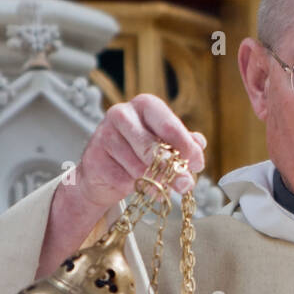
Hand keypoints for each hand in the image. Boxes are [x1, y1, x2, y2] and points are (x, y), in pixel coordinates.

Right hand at [36, 94, 204, 278]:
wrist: (102, 170)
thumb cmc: (139, 151)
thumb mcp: (165, 142)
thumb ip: (184, 142)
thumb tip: (199, 144)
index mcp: (145, 105)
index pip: (169, 126)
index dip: (186, 148)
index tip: (197, 164)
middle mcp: (122, 114)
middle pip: (153, 148)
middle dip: (174, 170)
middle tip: (186, 184)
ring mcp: (105, 135)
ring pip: (140, 168)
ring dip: (156, 183)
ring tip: (161, 187)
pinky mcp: (94, 158)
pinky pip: (125, 180)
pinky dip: (138, 189)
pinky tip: (140, 187)